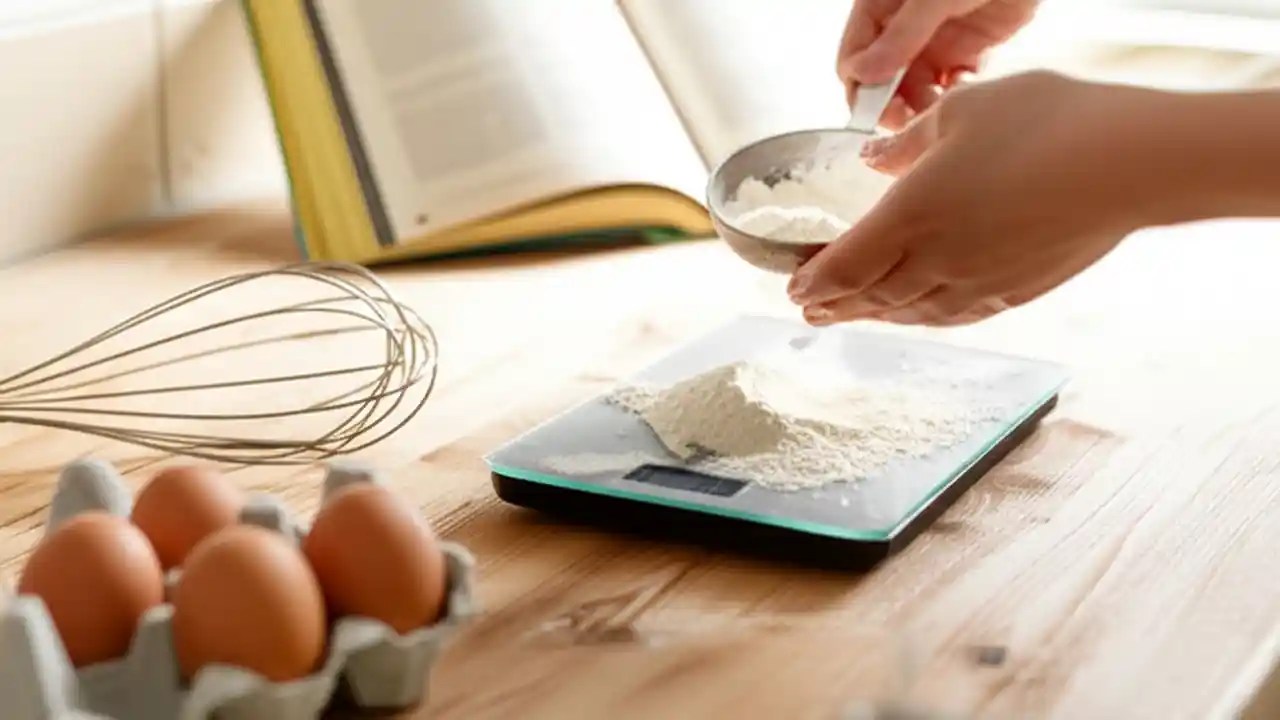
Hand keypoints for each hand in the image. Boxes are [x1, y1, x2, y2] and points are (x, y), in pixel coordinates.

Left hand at [788, 71, 1155, 326]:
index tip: (794, 288)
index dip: (813, 282)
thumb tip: (873, 159)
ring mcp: (977, 283)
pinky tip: (920, 314)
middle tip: (810, 312)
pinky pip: (953, 315)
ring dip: (874, 316)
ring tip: (853, 315)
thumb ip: (908, 142)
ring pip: (910, 312)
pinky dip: (922, 318)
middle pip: (870, 297)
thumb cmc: (1048, 124)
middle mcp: (937, 261)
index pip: (843, 266)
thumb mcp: (964, 111)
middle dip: (834, 306)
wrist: (1131, 164)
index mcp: (911, 216)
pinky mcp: (1015, 292)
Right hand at [837, 0, 1038, 128]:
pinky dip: (955, 95)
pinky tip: (965, 92)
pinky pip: (952, 83)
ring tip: (940, 112)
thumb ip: (901, 34)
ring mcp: (934, 38)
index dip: (861, 89)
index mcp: (879, 6)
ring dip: (923, 105)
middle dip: (892, 104)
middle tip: (908, 123)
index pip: (854, 58)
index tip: (875, 113)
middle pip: (883, 80)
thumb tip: (862, 74)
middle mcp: (902, 26)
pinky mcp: (968, 47)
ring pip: (916, 87)